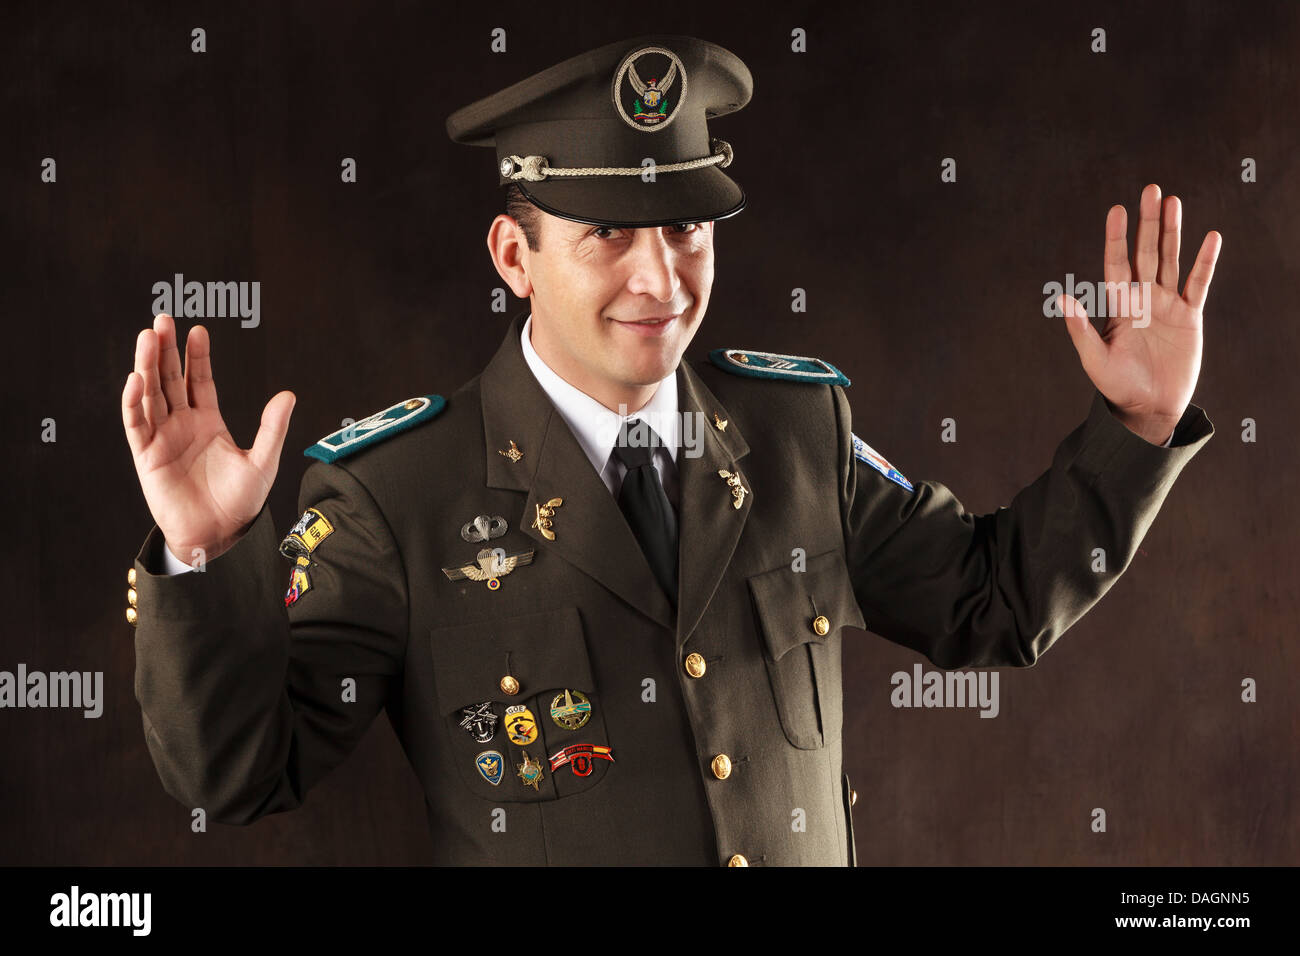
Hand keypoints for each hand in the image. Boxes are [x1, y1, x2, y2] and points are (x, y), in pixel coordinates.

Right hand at [122, 313, 295, 563]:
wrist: (220, 534)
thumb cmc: (241, 502)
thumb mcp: (264, 460)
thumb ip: (272, 427)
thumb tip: (289, 395)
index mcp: (209, 422)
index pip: (199, 380)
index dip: (197, 356)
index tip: (197, 330)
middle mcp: (183, 425)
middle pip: (170, 379)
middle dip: (165, 350)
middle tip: (162, 320)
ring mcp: (163, 438)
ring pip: (151, 394)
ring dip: (146, 366)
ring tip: (147, 336)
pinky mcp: (147, 456)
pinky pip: (136, 424)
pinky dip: (134, 402)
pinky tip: (135, 379)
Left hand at [1058, 183, 1221, 443]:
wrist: (1147, 407)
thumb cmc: (1116, 385)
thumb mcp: (1094, 359)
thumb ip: (1080, 329)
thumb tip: (1061, 298)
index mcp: (1118, 306)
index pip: (1116, 263)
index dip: (1117, 237)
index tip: (1117, 210)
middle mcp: (1143, 299)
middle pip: (1146, 253)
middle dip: (1149, 223)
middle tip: (1152, 190)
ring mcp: (1167, 305)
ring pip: (1170, 260)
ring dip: (1173, 232)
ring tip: (1175, 202)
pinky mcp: (1190, 317)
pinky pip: (1198, 284)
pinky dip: (1204, 262)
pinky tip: (1210, 238)